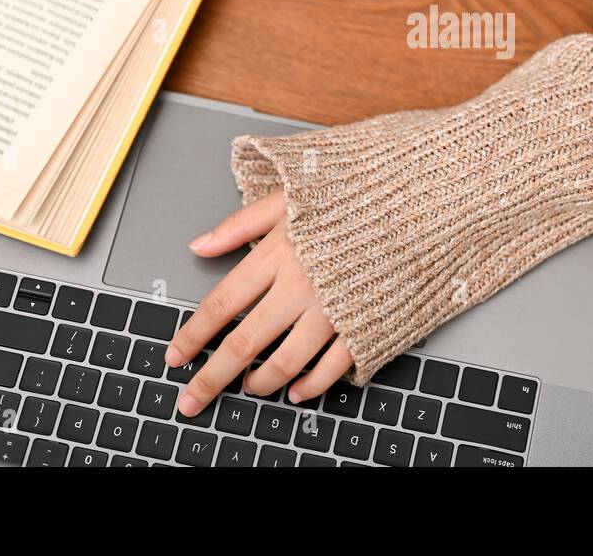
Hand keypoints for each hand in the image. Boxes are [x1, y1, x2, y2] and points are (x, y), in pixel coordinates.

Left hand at [169, 189, 353, 416]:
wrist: (417, 198)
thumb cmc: (355, 193)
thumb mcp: (290, 195)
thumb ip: (241, 223)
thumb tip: (199, 244)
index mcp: (279, 252)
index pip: (222, 303)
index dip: (194, 335)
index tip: (175, 357)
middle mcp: (301, 285)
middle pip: (244, 342)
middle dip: (212, 377)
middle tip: (191, 399)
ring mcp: (333, 308)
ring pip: (286, 362)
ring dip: (261, 383)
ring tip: (249, 388)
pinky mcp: (364, 322)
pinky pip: (332, 366)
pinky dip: (312, 385)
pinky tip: (298, 390)